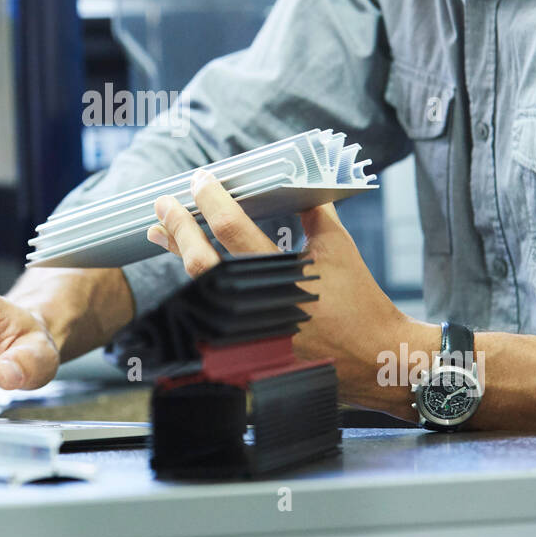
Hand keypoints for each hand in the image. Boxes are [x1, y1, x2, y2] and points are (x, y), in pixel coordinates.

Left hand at [147, 169, 429, 411]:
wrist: (374, 357)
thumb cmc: (360, 301)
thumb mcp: (339, 248)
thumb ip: (313, 211)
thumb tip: (296, 179)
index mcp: (282, 274)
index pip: (232, 229)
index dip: (211, 199)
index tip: (198, 179)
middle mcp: (258, 304)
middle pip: (201, 262)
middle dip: (178, 228)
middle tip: (163, 205)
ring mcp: (247, 332)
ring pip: (197, 289)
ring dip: (178, 256)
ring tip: (161, 234)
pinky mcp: (245, 351)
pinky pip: (208, 315)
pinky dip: (194, 289)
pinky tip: (185, 272)